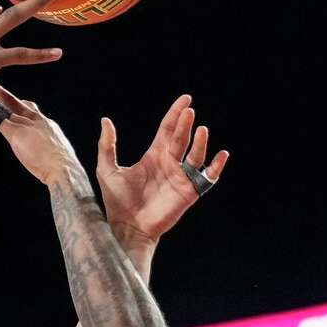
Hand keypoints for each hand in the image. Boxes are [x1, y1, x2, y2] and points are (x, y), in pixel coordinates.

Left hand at [0, 76, 87, 188]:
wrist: (64, 170)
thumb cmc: (63, 170)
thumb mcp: (58, 157)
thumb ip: (50, 154)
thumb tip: (49, 163)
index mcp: (48, 126)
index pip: (32, 112)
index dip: (22, 106)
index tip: (16, 100)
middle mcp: (38, 120)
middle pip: (17, 103)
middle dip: (1, 94)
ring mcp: (27, 125)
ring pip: (6, 106)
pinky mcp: (16, 132)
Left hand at [97, 94, 230, 246]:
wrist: (126, 228)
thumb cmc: (116, 202)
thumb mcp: (107, 169)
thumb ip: (107, 145)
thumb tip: (105, 120)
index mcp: (154, 155)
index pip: (168, 129)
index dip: (176, 113)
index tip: (186, 99)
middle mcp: (169, 163)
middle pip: (182, 138)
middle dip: (186, 124)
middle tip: (189, 111)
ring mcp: (180, 178)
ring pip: (196, 154)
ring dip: (200, 142)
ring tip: (201, 129)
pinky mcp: (189, 193)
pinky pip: (207, 177)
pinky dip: (216, 167)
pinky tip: (221, 155)